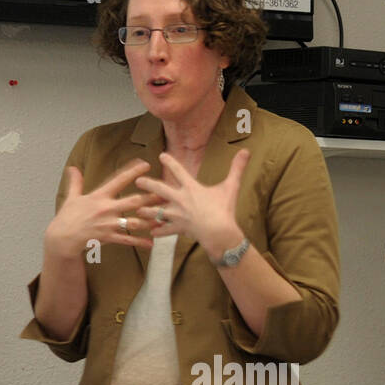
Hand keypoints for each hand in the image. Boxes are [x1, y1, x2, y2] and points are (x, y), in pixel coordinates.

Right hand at [45, 161, 156, 256]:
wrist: (63, 238)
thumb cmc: (67, 218)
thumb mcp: (71, 198)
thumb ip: (76, 183)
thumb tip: (73, 168)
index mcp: (99, 196)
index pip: (119, 180)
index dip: (133, 172)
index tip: (146, 165)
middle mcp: (106, 209)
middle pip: (133, 201)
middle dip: (150, 198)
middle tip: (165, 194)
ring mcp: (109, 224)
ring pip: (135, 222)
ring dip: (150, 220)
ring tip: (163, 218)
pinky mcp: (109, 238)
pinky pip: (128, 240)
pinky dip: (140, 242)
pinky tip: (151, 243)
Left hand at [135, 150, 250, 255]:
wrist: (219, 232)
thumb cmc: (224, 210)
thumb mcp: (231, 187)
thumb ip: (237, 169)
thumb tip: (246, 151)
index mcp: (191, 188)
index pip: (178, 170)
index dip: (169, 161)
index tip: (161, 155)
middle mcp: (180, 200)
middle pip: (160, 189)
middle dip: (148, 184)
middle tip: (138, 181)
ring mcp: (178, 215)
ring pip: (157, 212)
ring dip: (147, 210)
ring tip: (138, 209)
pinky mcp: (179, 229)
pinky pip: (166, 230)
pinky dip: (159, 232)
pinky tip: (152, 232)